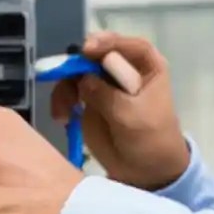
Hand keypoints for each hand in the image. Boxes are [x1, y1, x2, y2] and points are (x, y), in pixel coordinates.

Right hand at [51, 31, 190, 190]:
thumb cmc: (151, 140)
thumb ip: (108, 97)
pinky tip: (63, 118)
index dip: (108, 42)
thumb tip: (83, 79)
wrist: (147, 170)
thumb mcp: (132, 117)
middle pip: (96, 54)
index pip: (128, 45)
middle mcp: (124, 70)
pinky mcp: (89, 101)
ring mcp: (104, 85)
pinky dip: (62, 101)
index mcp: (147, 68)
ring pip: (77, 72)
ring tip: (64, 110)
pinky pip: (69, 92)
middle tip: (63, 76)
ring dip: (65, 86)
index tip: (87, 49)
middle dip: (77, 64)